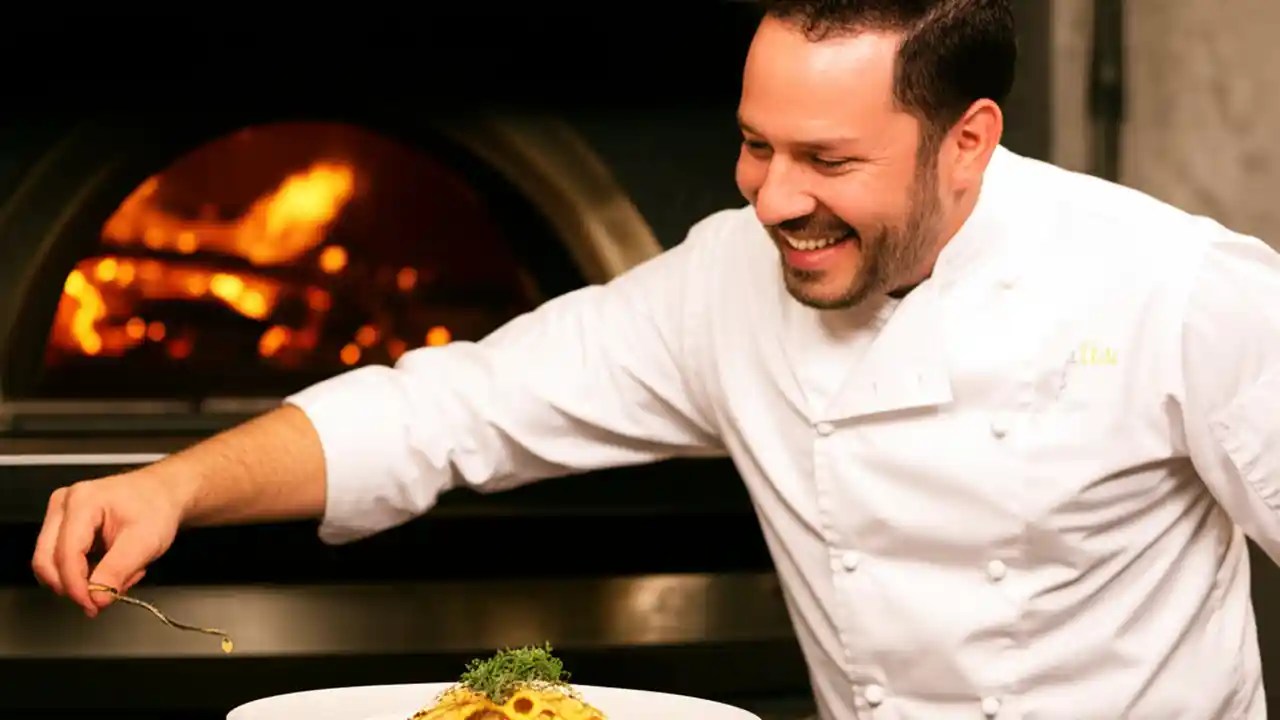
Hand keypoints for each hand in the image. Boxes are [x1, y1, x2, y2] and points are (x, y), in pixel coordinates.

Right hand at [31, 470, 185, 616]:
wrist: (162, 494)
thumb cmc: (156, 509)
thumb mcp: (145, 542)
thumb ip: (118, 571)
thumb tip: (96, 598)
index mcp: (82, 502)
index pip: (65, 554)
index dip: (76, 586)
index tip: (93, 606)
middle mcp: (63, 505)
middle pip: (47, 560)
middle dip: (74, 585)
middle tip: (103, 597)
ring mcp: (59, 514)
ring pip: (52, 563)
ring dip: (82, 579)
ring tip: (118, 573)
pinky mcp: (62, 526)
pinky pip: (61, 559)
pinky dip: (84, 572)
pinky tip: (110, 566)